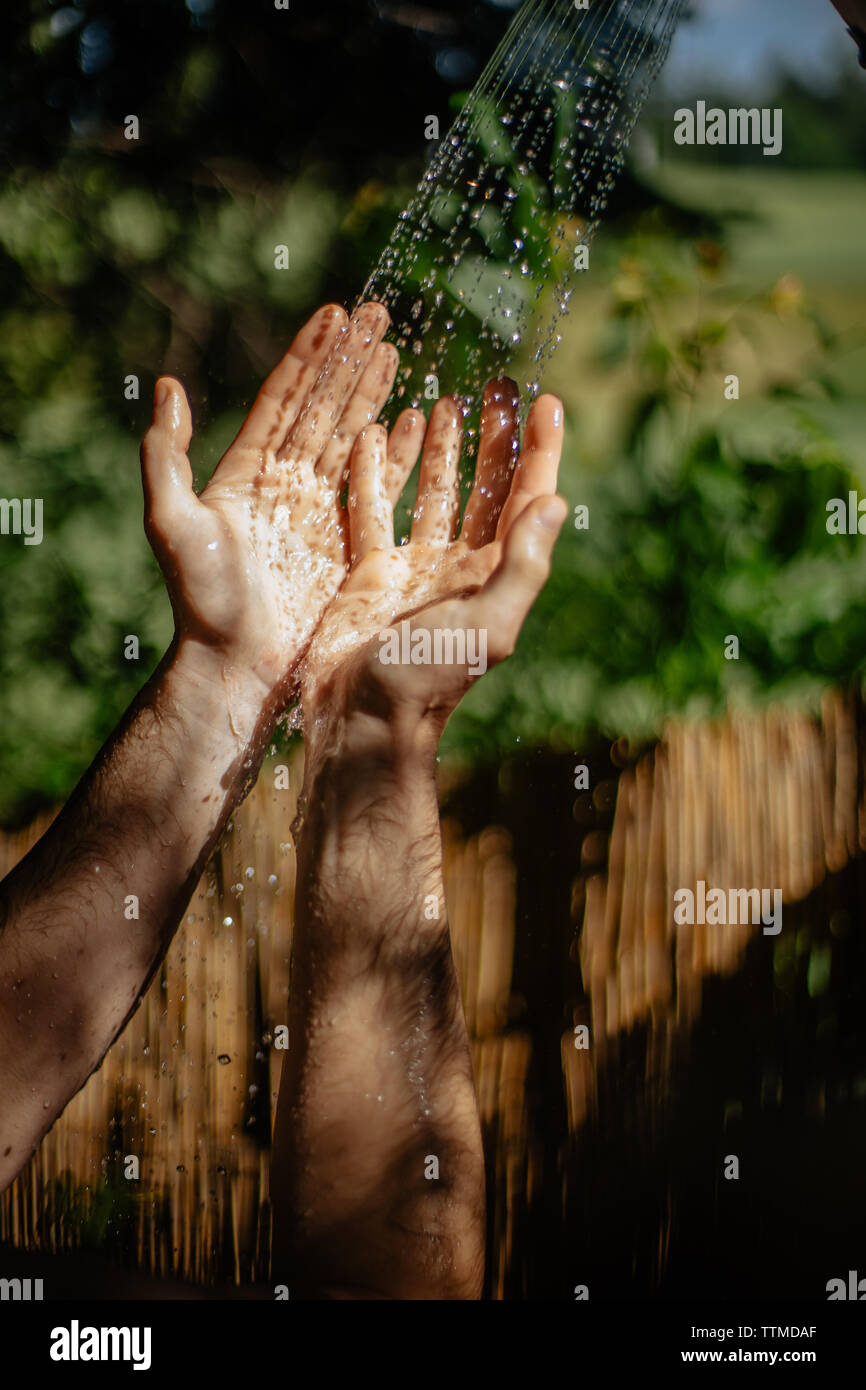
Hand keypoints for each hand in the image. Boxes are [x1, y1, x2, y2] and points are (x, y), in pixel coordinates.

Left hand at [140, 302, 425, 703]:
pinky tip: (417, 420)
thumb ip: (167, 456)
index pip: (284, 400)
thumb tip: (167, 385)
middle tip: (380, 315)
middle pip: (323, 408)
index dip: (309, 356)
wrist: (240, 666)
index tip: (335, 314)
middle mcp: (285, 486)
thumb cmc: (203, 601)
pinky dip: (397, 453)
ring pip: (352, 439)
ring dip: (375, 395)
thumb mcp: (172, 523)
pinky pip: (377, 487)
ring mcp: (318, 514)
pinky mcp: (347, 544)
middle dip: (351, 361)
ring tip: (399, 350)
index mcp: (246, 474)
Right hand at [300, 379, 567, 737]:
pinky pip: (376, 510)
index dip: (541, 452)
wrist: (362, 722)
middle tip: (498, 384)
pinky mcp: (371, 575)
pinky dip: (378, 473)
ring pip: (433, 492)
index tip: (548, 402)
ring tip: (445, 398)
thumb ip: (523, 566)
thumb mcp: (487, 626)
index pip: (527, 499)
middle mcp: (460, 567)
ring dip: (442, 448)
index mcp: (495, 575)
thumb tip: (555, 499)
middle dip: (494, 438)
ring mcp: (415, 569)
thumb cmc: (427, 679)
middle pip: (484, 487)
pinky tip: (376, 434)